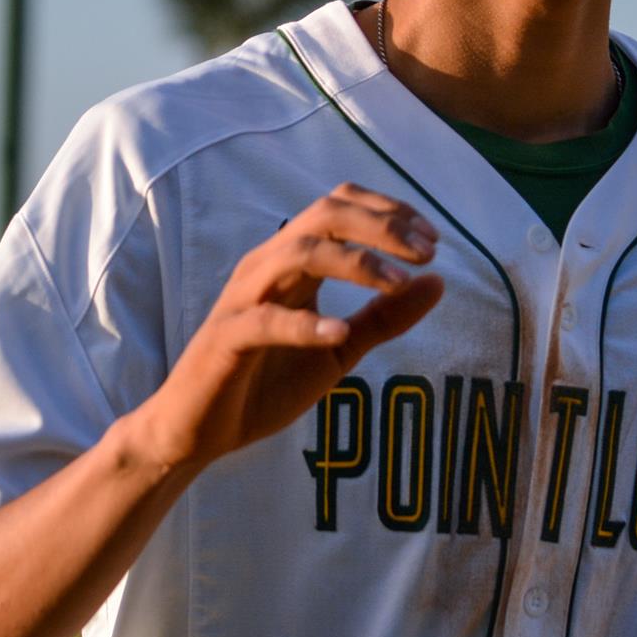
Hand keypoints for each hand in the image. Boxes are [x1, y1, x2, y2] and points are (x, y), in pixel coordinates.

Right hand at [130, 182, 443, 471]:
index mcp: (291, 263)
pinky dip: (306, 323)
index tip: (432, 238)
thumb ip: (383, 316)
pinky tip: (338, 332)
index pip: (338, 206)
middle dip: (380, 225)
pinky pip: (266, 320)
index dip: (388, 211)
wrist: (197, 430)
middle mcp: (266, 267)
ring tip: (397, 284)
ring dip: (355, 262)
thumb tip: (439, 282)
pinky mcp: (227, 339)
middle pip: (323, 215)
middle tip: (426, 250)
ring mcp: (243, 299)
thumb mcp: (338, 349)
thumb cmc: (263, 383)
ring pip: (298, 254)